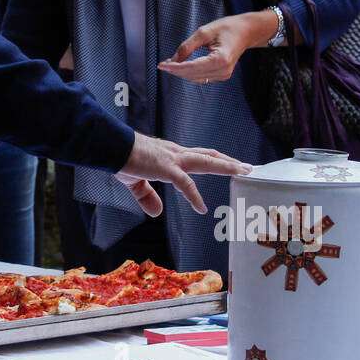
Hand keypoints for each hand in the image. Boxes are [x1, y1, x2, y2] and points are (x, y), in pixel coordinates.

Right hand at [118, 132, 250, 214]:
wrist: (111, 147)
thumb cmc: (121, 158)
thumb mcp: (135, 181)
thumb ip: (147, 196)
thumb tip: (156, 212)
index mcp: (170, 155)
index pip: (198, 157)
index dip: (214, 163)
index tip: (228, 169)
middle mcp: (175, 153)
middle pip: (209, 155)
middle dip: (229, 162)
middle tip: (247, 167)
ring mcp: (173, 159)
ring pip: (206, 161)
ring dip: (227, 166)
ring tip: (244, 170)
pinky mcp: (166, 168)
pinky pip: (185, 183)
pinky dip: (194, 197)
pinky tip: (201, 208)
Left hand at [158, 11, 272, 83]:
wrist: (245, 32)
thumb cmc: (227, 28)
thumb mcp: (204, 32)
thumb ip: (187, 46)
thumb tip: (173, 60)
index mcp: (221, 59)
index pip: (192, 67)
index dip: (174, 67)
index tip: (161, 65)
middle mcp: (223, 70)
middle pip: (192, 75)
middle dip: (175, 70)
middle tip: (162, 63)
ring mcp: (224, 75)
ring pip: (195, 78)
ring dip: (181, 73)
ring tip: (170, 63)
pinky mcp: (222, 75)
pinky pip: (201, 78)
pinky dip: (189, 73)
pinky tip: (181, 66)